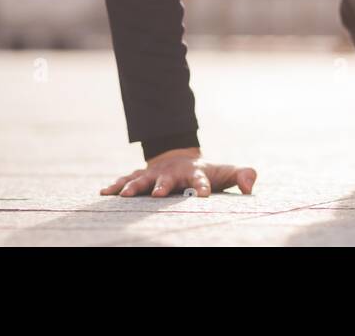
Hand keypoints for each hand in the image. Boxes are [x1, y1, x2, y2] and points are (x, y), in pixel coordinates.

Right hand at [100, 147, 257, 198]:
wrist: (181, 158)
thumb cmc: (207, 171)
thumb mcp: (225, 173)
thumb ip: (242, 175)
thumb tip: (250, 185)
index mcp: (194, 172)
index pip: (201, 180)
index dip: (203, 187)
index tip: (204, 196)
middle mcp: (172, 172)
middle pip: (167, 179)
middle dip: (162, 186)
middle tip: (159, 195)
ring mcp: (155, 173)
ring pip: (142, 179)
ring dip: (134, 186)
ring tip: (125, 196)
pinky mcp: (141, 176)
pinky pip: (126, 180)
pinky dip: (115, 185)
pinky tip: (104, 193)